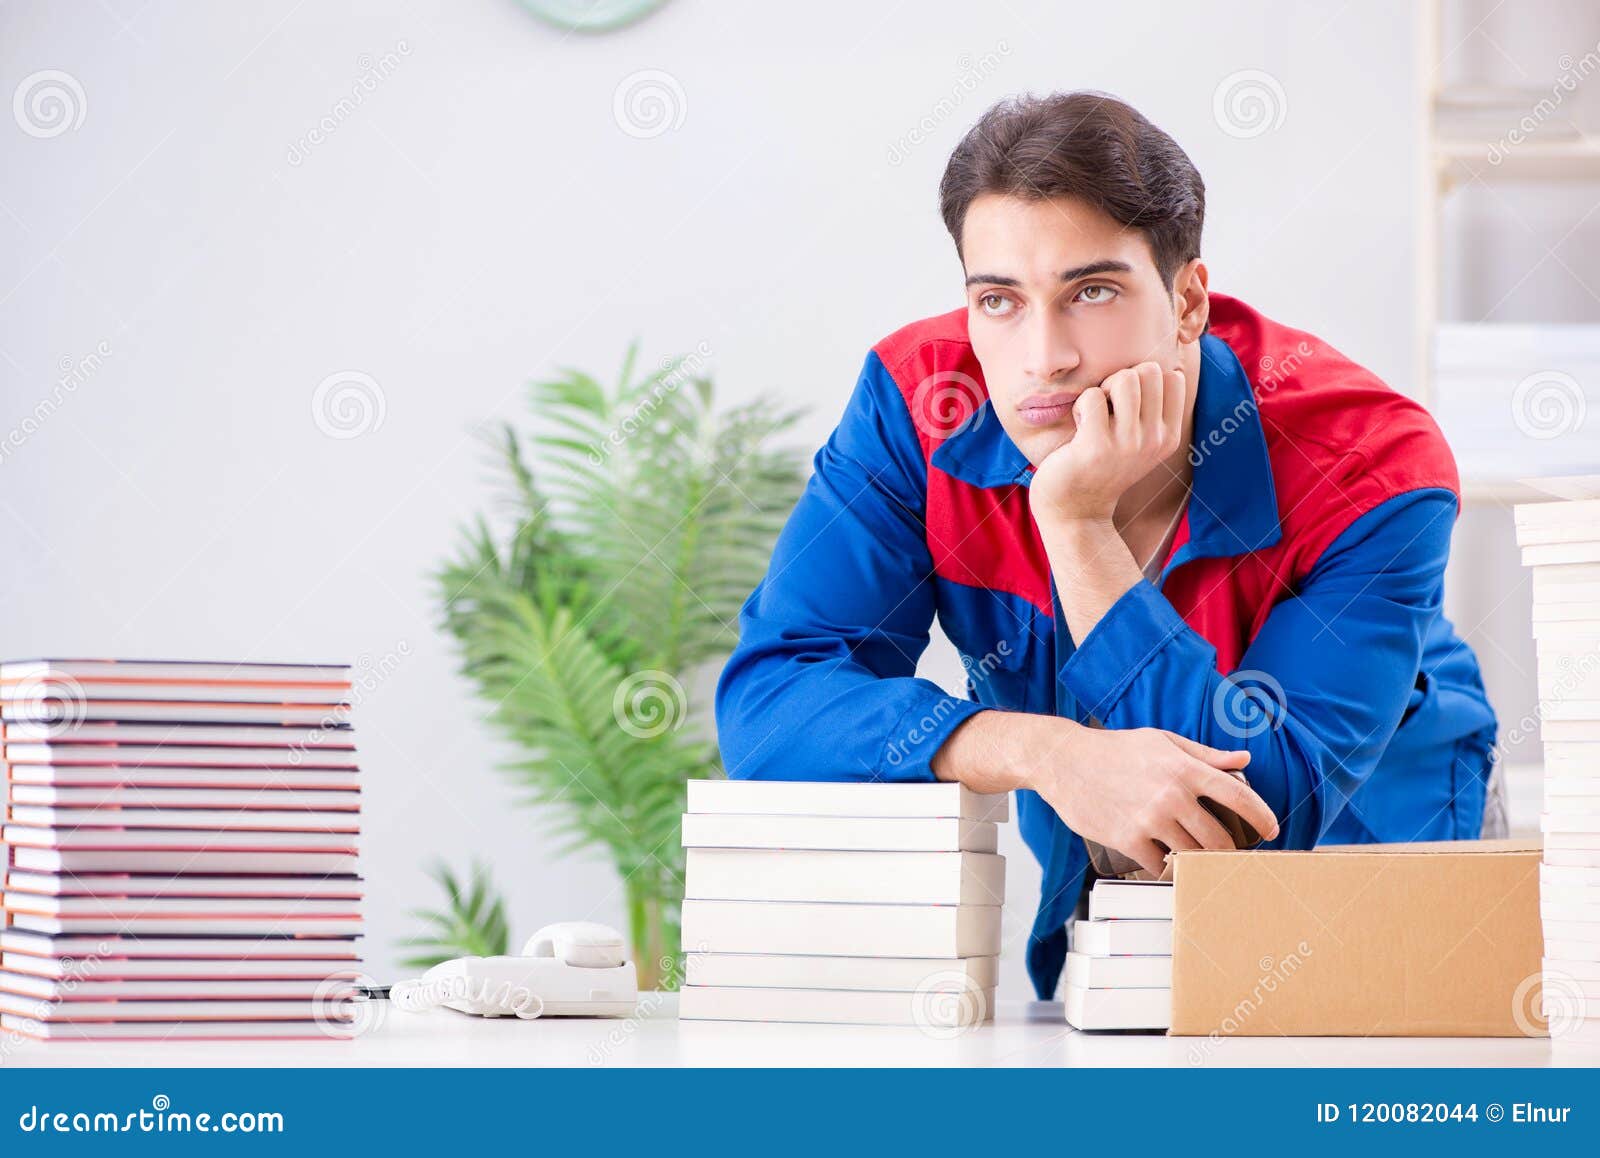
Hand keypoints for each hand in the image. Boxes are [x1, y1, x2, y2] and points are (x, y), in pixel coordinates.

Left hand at [1028, 361, 1186, 527]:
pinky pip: (1092, 397)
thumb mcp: (1138, 440)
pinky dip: (1081, 406)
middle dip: (1122, 379)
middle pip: (1149, 370)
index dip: (1144, 380)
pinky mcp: (1097, 447)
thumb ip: (1150, 408)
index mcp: (1169, 435)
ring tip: (1093, 416)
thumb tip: (1160, 363)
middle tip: (1107, 408)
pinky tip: (1079, 428)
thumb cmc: (1101, 465)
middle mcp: (1155, 440)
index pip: (1172, 377)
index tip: (1126, 405)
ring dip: (1102, 390)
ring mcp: (1128, 444)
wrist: (1076, 510)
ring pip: (1124, 378)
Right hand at [1032, 722, 1278, 875]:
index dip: (1262, 817)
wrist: (1063, 760)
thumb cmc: (1113, 749)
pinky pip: (1159, 865)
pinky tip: (1167, 865)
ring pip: (1191, 855)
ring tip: (1200, 861)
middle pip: (1219, 838)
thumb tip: (1243, 761)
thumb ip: (1205, 755)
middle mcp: (1172, 796)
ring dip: (1198, 861)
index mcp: (1185, 768)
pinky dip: (1167, 869)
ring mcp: (1150, 819)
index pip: (1238, 797)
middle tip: (1230, 855)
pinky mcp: (1127, 839)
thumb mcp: (1161, 741)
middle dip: (1230, 851)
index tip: (1271, 831)